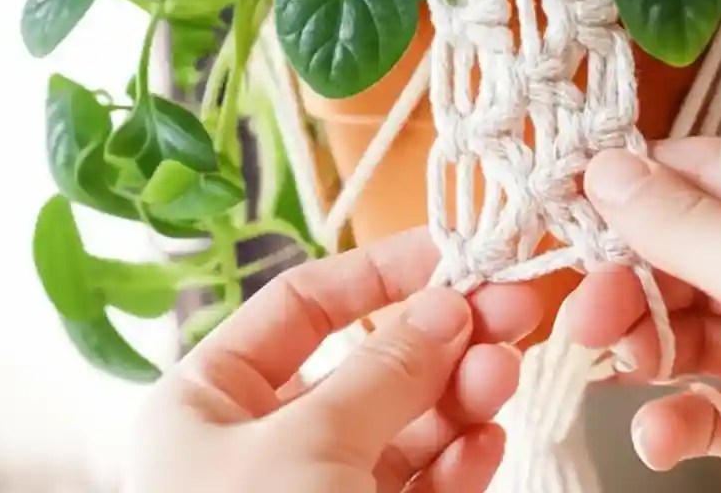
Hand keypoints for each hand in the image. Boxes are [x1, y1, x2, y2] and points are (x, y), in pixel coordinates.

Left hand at [124, 229, 541, 492]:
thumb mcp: (307, 449)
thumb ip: (384, 372)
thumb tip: (442, 306)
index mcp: (208, 404)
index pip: (302, 307)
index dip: (381, 272)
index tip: (454, 251)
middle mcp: (263, 444)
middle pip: (369, 364)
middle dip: (441, 337)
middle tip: (511, 308)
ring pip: (406, 425)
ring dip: (460, 393)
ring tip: (505, 370)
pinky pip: (423, 484)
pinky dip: (459, 459)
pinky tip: (486, 438)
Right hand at [568, 137, 720, 492]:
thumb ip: (683, 221)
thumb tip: (608, 168)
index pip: (720, 168)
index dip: (641, 183)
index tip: (568, 200)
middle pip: (695, 249)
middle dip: (634, 281)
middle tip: (586, 314)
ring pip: (692, 323)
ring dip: (645, 345)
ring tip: (617, 368)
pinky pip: (709, 394)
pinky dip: (675, 413)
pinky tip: (660, 433)